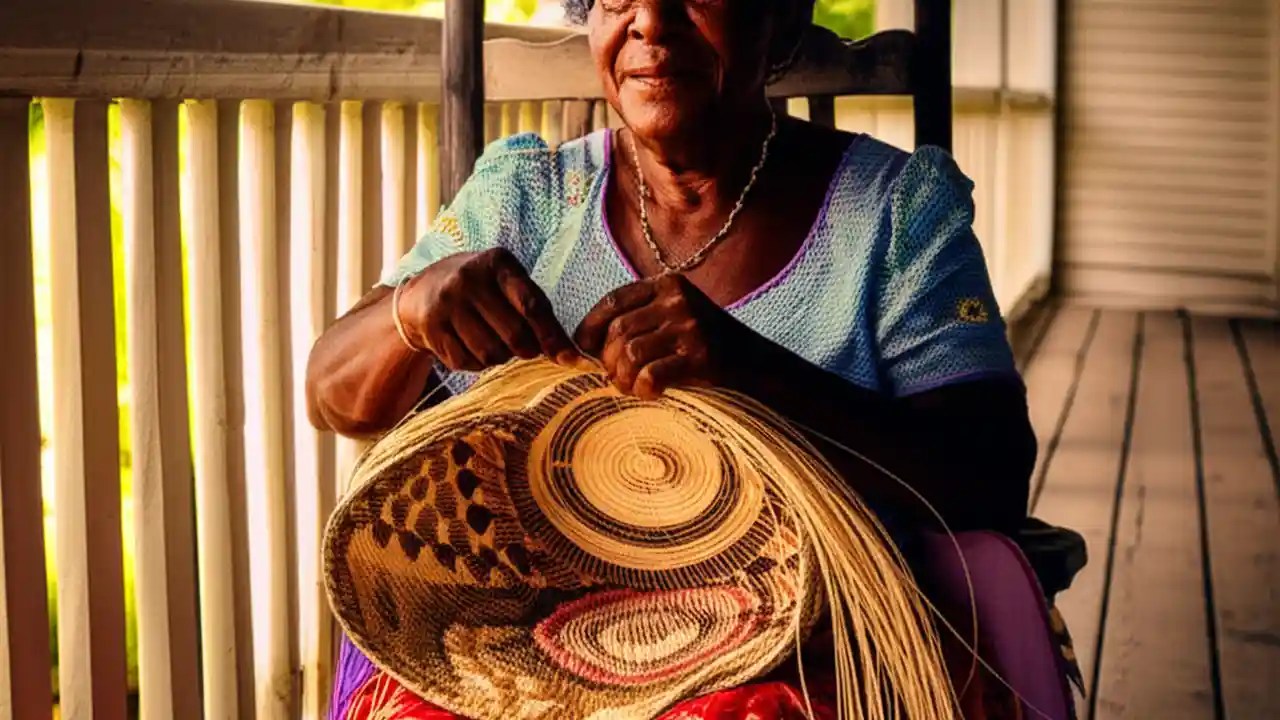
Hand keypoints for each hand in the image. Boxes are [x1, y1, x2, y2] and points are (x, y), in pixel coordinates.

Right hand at [400, 248, 578, 371]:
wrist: (421, 292)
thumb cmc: (481, 290)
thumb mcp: (507, 284)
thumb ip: (538, 312)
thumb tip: (569, 357)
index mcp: (497, 262)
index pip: (532, 305)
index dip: (552, 337)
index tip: (569, 360)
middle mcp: (469, 279)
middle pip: (514, 335)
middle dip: (525, 349)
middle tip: (522, 346)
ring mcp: (447, 303)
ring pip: (490, 353)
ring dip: (499, 357)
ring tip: (492, 340)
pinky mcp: (430, 327)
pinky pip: (466, 362)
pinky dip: (475, 363)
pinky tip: (470, 345)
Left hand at [574, 274, 744, 398]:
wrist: (756, 362)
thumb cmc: (704, 343)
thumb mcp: (674, 315)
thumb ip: (640, 318)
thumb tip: (587, 343)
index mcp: (667, 284)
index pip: (613, 301)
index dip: (590, 327)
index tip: (585, 349)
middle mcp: (678, 300)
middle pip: (619, 331)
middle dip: (608, 361)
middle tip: (615, 379)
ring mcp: (691, 327)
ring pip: (631, 354)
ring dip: (623, 378)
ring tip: (630, 388)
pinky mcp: (701, 356)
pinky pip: (653, 375)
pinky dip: (644, 388)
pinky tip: (652, 392)